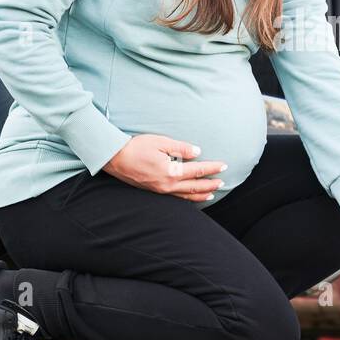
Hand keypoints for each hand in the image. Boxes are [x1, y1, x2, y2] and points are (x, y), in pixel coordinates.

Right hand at [103, 135, 225, 200]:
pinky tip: (192, 196)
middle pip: (194, 186)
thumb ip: (181, 148)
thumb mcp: (160, 142)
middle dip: (210, 183)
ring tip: (212, 192)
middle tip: (223, 181)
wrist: (115, 158)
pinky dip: (187, 198)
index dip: (212, 168)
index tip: (224, 166)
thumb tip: (197, 152)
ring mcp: (161, 190)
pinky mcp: (155, 191)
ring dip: (201, 194)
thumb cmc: (137, 147)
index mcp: (170, 171)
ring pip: (186, 195)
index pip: (197, 170)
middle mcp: (167, 184)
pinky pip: (176, 197)